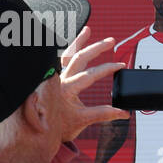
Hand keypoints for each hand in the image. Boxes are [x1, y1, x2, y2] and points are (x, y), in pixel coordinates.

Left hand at [58, 26, 126, 141]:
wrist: (38, 133)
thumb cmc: (58, 127)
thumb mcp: (83, 121)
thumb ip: (103, 114)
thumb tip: (124, 113)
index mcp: (66, 90)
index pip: (90, 74)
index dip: (107, 69)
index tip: (121, 66)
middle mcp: (59, 80)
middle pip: (78, 58)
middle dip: (96, 48)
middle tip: (111, 41)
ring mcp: (56, 78)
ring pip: (66, 55)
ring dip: (77, 42)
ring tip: (87, 30)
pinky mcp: (54, 80)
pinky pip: (60, 61)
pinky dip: (67, 51)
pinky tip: (74, 44)